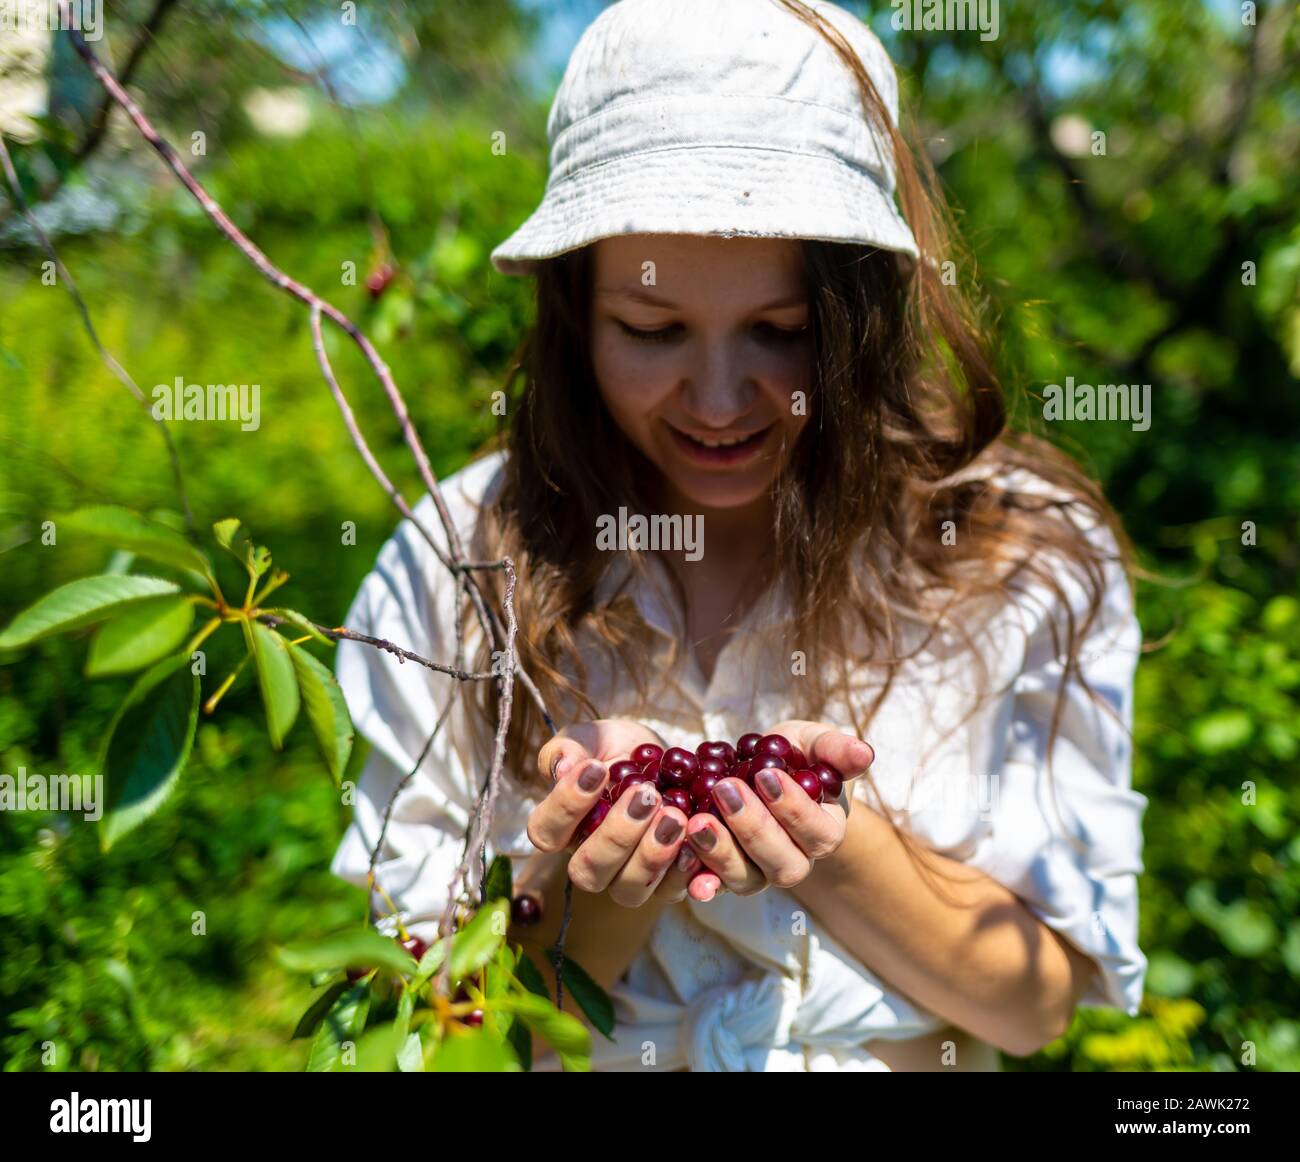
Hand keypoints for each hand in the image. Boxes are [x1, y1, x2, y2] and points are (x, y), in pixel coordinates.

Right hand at [528, 720, 706, 907]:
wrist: (665, 761)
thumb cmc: (619, 749)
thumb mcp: (593, 737)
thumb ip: (570, 747)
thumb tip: (562, 767)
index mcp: (563, 828)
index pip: (546, 832)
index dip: (566, 806)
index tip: (596, 769)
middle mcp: (591, 860)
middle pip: (588, 870)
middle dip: (617, 835)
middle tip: (646, 796)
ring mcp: (627, 877)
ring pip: (628, 891)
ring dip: (651, 857)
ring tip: (675, 817)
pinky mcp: (666, 882)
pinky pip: (672, 892)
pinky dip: (684, 874)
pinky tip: (694, 846)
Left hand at [683, 720, 873, 899]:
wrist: (753, 768)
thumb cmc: (791, 756)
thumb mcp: (810, 742)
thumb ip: (833, 749)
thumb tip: (865, 753)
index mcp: (825, 832)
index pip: (818, 833)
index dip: (793, 809)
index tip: (766, 774)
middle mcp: (795, 861)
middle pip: (782, 865)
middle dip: (753, 829)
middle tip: (725, 790)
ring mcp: (757, 872)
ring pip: (746, 880)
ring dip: (721, 852)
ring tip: (696, 819)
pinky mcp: (721, 874)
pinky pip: (711, 884)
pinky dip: (696, 878)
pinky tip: (680, 859)